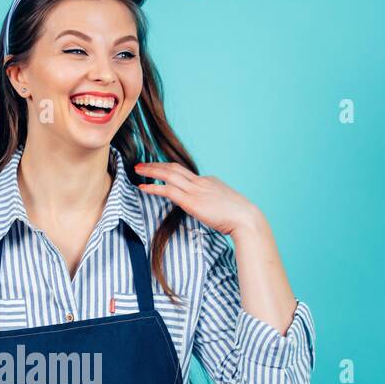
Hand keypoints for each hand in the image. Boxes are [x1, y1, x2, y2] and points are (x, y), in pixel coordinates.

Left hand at [133, 161, 265, 238]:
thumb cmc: (239, 218)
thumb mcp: (224, 206)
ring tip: (137, 170)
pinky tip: (142, 187)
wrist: (246, 219)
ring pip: (169, 174)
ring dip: (151, 171)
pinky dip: (153, 187)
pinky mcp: (191, 201)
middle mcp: (201, 182)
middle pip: (174, 168)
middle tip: (142, 164)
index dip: (169, 171)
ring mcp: (196, 190)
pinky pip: (168, 190)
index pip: (186, 174)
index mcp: (209, 181)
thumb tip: (207, 211)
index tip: (159, 171)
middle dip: (157, 165)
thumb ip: (212, 205)